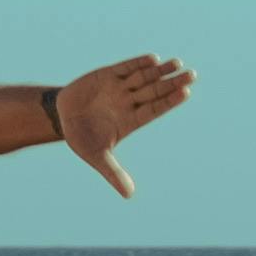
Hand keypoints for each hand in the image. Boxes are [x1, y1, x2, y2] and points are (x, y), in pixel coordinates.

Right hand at [53, 52, 193, 201]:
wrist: (62, 118)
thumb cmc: (82, 139)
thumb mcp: (97, 157)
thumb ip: (113, 173)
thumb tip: (128, 196)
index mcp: (131, 121)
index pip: (155, 110)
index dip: (169, 101)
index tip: (185, 93)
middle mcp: (129, 102)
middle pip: (155, 91)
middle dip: (172, 83)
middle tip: (192, 75)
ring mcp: (119, 88)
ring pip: (144, 78)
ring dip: (160, 71)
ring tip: (177, 63)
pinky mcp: (107, 76)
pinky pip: (125, 68)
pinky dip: (138, 63)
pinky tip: (153, 59)